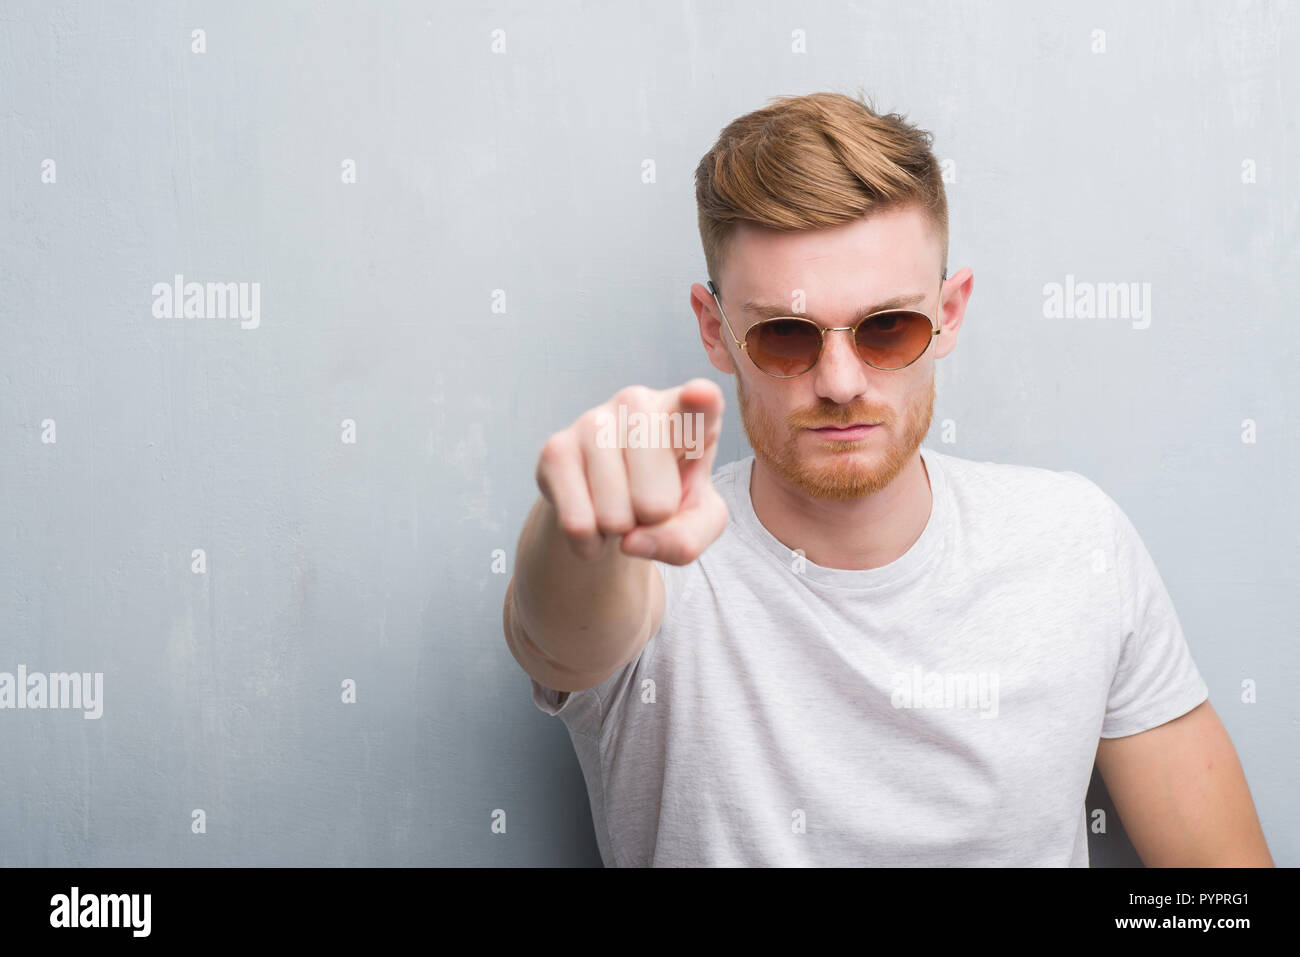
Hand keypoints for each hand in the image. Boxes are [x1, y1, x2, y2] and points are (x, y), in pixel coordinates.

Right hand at [535, 377, 727, 563]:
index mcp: (689, 415)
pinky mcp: (556, 448)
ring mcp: (593, 421)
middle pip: (656, 506)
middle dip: (652, 524)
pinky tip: (593, 518)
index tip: (702, 394)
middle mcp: (639, 404)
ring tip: (620, 502)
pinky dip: (589, 543)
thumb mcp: (698, 520)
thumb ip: (688, 538)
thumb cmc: (667, 493)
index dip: (701, 402)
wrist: (611, 492)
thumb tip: (631, 542)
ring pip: (614, 518)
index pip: (701, 405)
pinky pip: (577, 525)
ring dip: (619, 531)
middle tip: (646, 498)